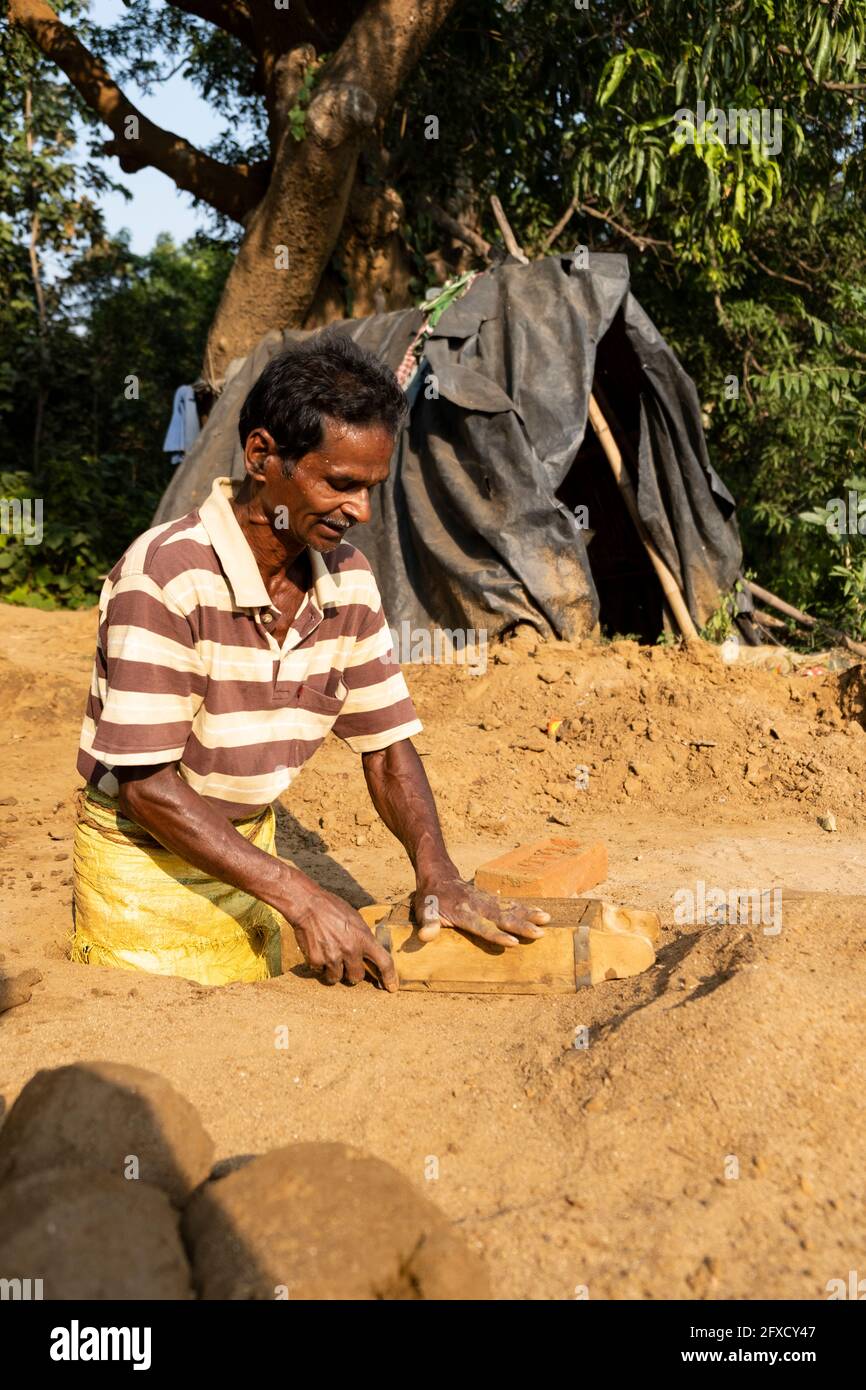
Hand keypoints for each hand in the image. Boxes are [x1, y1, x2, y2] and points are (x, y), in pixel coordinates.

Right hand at [286, 885, 398, 990]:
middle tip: (346, 964)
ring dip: (334, 971)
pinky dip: (319, 964)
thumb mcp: (356, 919)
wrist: (308, 905)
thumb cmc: (333, 908)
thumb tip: (368, 951)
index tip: (391, 987)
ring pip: (336, 978)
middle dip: (352, 974)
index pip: (384, 962)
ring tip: (329, 955)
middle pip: (357, 977)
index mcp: (364, 938)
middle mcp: (350, 950)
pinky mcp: (316, 960)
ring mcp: (333, 957)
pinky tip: (317, 949)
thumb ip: (363, 937)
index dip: (389, 977)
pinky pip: (319, 971)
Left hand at [412, 876, 549, 947]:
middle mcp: (478, 905)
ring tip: (547, 919)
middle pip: (502, 917)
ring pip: (511, 907)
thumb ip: (427, 923)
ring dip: (529, 914)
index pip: (482, 926)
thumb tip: (425, 936)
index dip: (497, 935)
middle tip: (540, 933)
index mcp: (462, 912)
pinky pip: (511, 903)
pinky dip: (527, 908)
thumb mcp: (424, 910)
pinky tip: (542, 913)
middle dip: (522, 925)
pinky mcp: (492, 899)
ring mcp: (487, 900)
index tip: (513, 943)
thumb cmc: (431, 898)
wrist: (438, 874)